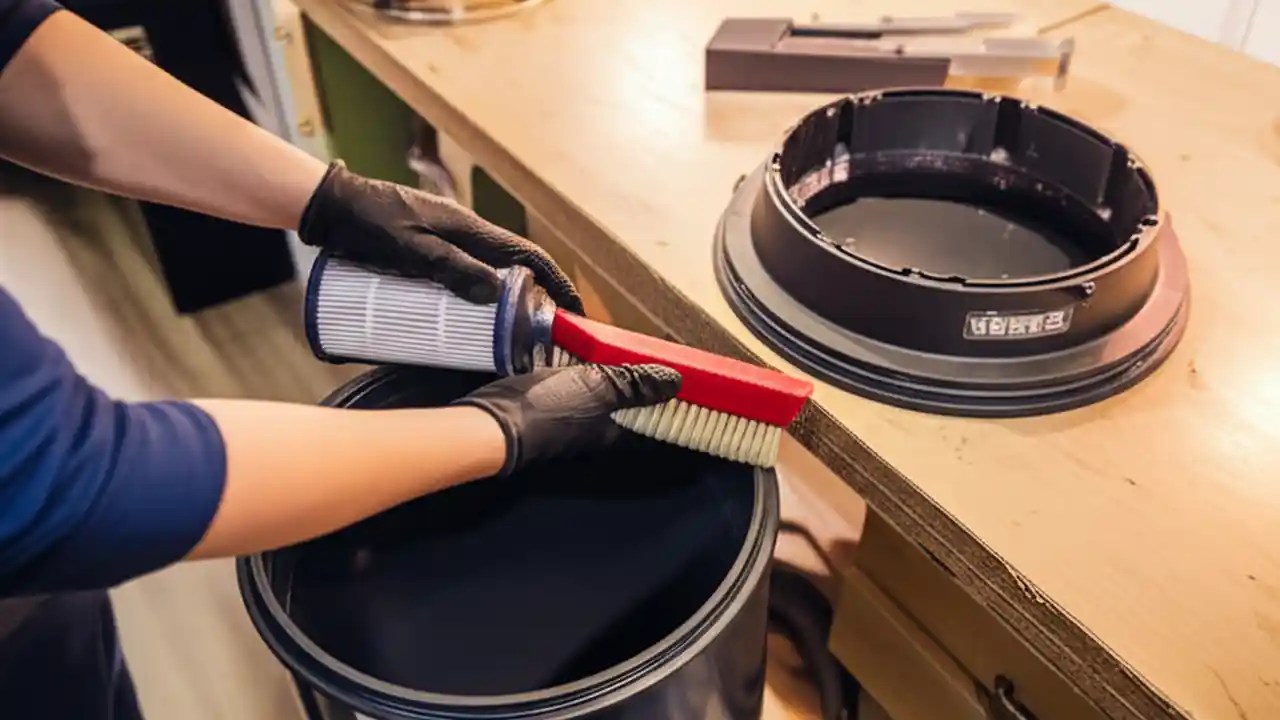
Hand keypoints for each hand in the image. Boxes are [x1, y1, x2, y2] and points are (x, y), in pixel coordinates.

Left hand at [298, 161, 583, 312]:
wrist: (328, 205)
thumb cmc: (365, 224)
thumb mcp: (409, 249)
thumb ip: (450, 268)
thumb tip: (498, 292)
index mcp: (469, 229)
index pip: (528, 255)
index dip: (556, 283)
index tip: (575, 311)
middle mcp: (465, 234)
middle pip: (515, 268)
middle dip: (537, 300)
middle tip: (545, 337)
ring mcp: (447, 242)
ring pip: (490, 275)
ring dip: (507, 302)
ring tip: (513, 338)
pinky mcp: (428, 252)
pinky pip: (465, 277)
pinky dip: (478, 299)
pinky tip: (471, 324)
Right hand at [454, 364, 681, 474]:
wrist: (495, 422)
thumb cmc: (552, 408)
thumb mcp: (600, 389)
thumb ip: (636, 384)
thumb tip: (676, 382)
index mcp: (622, 435)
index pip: (664, 430)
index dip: (682, 411)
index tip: (698, 390)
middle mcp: (607, 434)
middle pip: (642, 413)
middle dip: (656, 392)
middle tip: (669, 362)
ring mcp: (583, 423)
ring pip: (617, 402)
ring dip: (628, 382)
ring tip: (640, 354)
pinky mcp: (561, 409)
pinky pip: (592, 393)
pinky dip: (602, 377)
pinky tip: (600, 357)